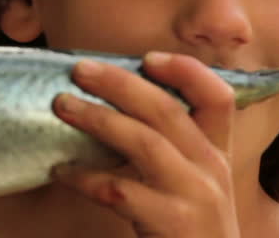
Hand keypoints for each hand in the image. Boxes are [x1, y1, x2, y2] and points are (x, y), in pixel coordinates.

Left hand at [52, 53, 239, 237]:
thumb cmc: (186, 228)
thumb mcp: (191, 183)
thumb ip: (169, 148)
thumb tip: (111, 105)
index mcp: (215, 154)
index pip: (217, 98)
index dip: (186, 71)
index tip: (146, 58)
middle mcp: (211, 169)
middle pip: (168, 110)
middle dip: (120, 83)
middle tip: (79, 70)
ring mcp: (196, 197)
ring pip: (145, 143)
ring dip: (98, 119)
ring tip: (61, 105)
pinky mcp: (174, 223)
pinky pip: (121, 191)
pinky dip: (86, 177)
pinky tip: (60, 170)